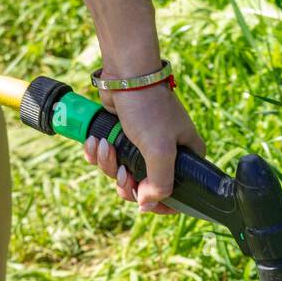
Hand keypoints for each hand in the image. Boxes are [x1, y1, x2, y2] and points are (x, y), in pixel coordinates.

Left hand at [83, 85, 205, 214]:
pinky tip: (95, 142)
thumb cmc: (148, 108)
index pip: (178, 194)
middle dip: (126, 182)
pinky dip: (98, 154)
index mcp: (186, 158)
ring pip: (123, 174)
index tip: (142, 200)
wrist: (126, 74)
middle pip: (145, 188)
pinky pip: (109, 159)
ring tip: (104, 146)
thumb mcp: (160, 150)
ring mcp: (144, 146)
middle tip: (121, 172)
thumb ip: (160, 183)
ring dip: (108, 164)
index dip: (158, 203)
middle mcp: (167, 154)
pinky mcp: (123, 138)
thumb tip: (146, 206)